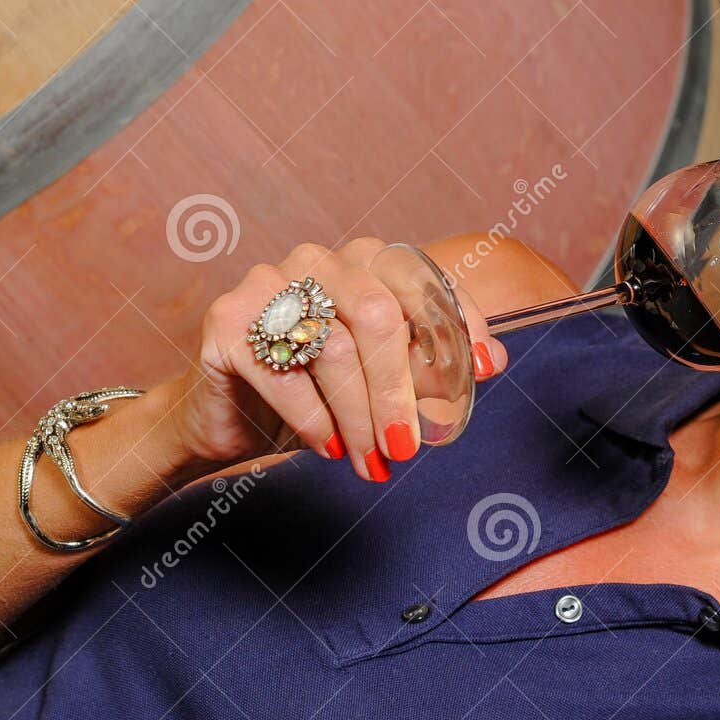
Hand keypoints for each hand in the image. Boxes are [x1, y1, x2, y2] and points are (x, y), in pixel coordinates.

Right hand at [167, 238, 508, 480]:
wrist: (228, 413)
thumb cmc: (316, 391)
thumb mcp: (380, 377)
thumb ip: (432, 363)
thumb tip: (493, 361)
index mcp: (361, 260)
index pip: (422, 280)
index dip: (457, 325)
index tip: (478, 373)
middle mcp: (315, 260)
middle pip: (378, 317)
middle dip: (399, 390)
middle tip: (406, 446)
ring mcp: (265, 283)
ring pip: (335, 350)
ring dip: (359, 417)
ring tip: (372, 460)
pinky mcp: (226, 320)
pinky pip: (285, 374)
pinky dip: (315, 419)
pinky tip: (330, 447)